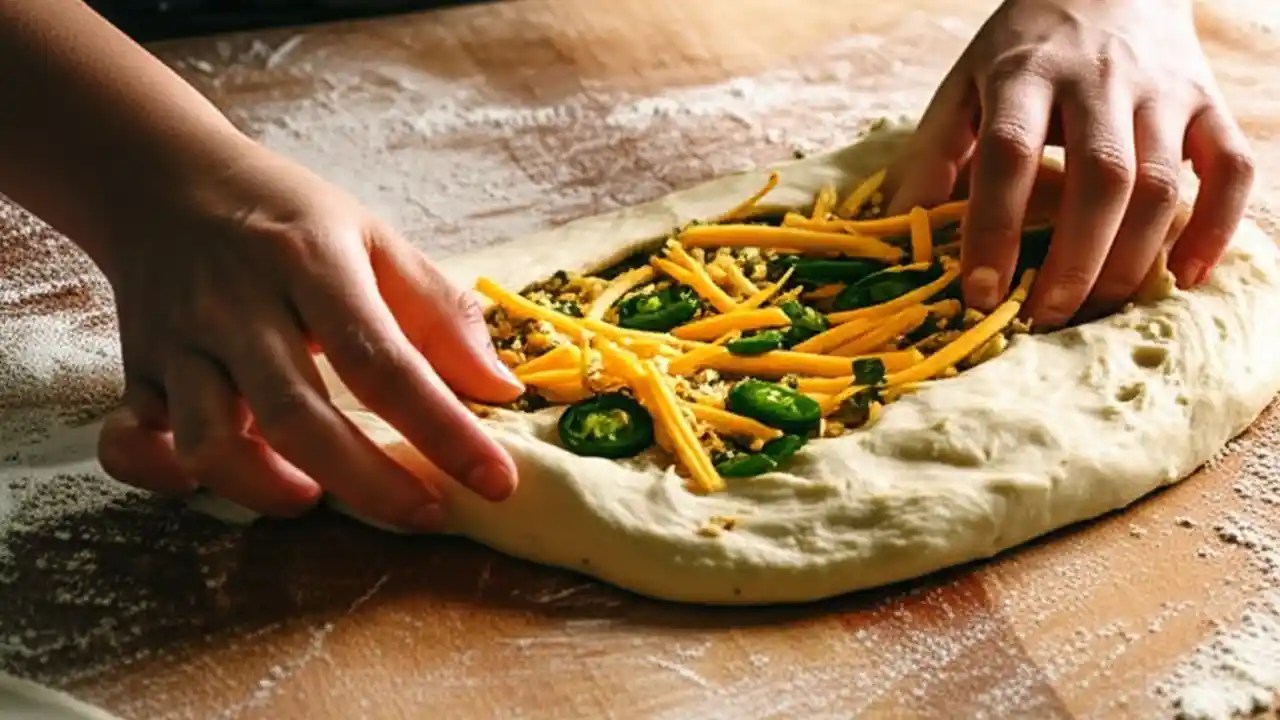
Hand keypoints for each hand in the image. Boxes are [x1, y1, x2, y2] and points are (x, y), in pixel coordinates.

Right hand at [95, 141, 523, 529]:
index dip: (444, 429)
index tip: (494, 481)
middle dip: (368, 482)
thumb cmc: (290, 220)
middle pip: (295, 415)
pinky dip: (164, 479)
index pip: (383, 360)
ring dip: (264, 488)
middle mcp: (238, 307)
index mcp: (310, 264)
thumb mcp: (375, 239)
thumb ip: (441, 313)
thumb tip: (500, 391)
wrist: (165, 181)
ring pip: (208, 442)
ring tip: (315, 495)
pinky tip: (216, 481)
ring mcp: (180, 344)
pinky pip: (129, 445)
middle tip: (424, 512)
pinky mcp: (139, 373)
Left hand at [887, 0, 1254, 325]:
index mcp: (1026, 73)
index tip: (979, 292)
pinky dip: (1217, 228)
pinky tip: (1183, 275)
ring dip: (1130, 258)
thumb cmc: (1026, 50)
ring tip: (1092, 308)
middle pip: (1100, 177)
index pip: (1009, 154)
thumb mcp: (965, 84)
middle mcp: (1100, 79)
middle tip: (1044, 316)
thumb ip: (934, 152)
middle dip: (1073, 259)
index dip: (993, 229)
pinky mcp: (1210, 102)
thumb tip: (898, 226)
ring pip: (1163, 184)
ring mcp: (1163, 91)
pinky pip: (1232, 169)